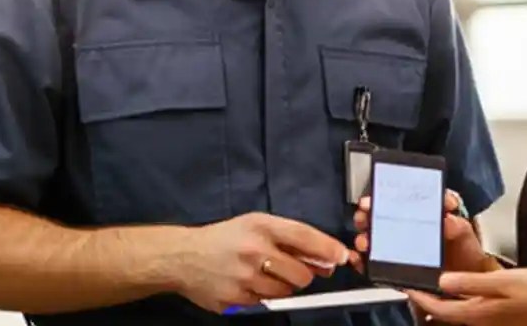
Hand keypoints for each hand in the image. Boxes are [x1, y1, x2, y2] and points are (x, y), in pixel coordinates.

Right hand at [163, 212, 353, 313]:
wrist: (183, 257)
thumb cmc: (225, 238)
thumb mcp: (256, 224)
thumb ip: (289, 237)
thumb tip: (324, 258)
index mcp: (261, 226)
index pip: (304, 237)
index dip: (327, 248)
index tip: (342, 256)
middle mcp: (255, 251)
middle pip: (301, 273)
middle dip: (303, 274)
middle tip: (289, 268)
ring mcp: (245, 277)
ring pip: (286, 291)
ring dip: (283, 286)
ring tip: (263, 273)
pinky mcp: (236, 299)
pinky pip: (266, 302)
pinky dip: (263, 295)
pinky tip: (249, 283)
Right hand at [352, 190, 495, 274]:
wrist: (464, 285)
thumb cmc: (465, 255)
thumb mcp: (465, 237)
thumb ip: (459, 227)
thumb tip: (449, 220)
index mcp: (426, 212)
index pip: (408, 195)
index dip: (394, 191)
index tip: (385, 192)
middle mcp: (408, 224)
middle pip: (382, 211)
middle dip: (371, 208)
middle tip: (367, 208)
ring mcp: (398, 244)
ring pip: (373, 235)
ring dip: (364, 234)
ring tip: (365, 239)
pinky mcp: (392, 265)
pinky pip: (372, 261)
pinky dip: (362, 260)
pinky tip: (359, 258)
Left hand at [407, 269, 526, 325]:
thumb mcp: (506, 281)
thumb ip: (472, 282)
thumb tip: (442, 280)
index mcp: (479, 313)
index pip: (439, 309)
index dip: (420, 298)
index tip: (405, 286)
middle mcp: (482, 322)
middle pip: (446, 315)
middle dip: (427, 303)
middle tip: (414, 285)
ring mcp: (492, 323)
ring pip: (458, 315)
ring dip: (443, 304)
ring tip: (431, 286)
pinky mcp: (501, 320)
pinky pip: (472, 313)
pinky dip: (460, 303)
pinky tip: (461, 290)